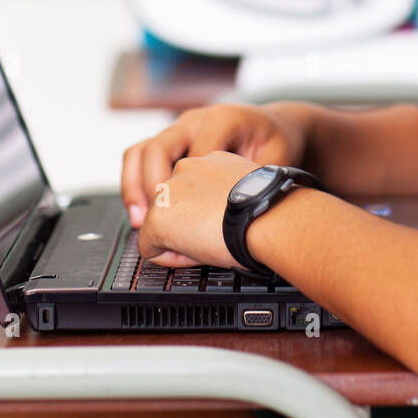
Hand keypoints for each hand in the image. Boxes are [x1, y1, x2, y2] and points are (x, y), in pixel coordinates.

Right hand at [121, 102, 307, 227]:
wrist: (275, 127)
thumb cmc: (277, 143)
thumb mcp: (278, 160)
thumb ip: (254, 184)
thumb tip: (238, 215)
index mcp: (221, 121)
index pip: (190, 158)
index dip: (183, 192)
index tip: (185, 224)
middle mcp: (195, 120)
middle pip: (155, 148)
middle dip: (147, 187)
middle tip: (147, 222)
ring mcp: (181, 128)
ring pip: (141, 150)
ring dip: (134, 185)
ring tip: (139, 220)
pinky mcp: (175, 141)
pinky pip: (143, 157)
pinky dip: (137, 183)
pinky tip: (144, 213)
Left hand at [136, 150, 255, 268]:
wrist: (265, 216)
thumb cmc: (267, 207)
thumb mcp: (245, 185)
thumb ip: (225, 190)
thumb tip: (221, 208)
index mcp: (208, 159)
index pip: (193, 191)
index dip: (206, 213)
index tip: (226, 219)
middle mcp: (184, 168)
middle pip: (174, 206)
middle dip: (187, 224)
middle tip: (218, 232)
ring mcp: (167, 192)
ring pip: (160, 225)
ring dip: (179, 238)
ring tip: (210, 241)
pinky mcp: (157, 218)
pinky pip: (150, 249)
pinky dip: (169, 258)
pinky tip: (197, 252)